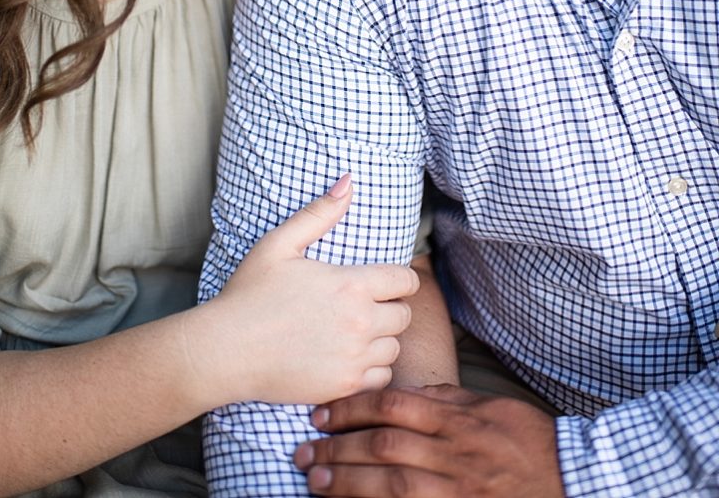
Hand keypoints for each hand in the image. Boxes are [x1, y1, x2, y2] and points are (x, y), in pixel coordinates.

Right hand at [206, 175, 418, 405]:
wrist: (227, 349)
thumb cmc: (249, 294)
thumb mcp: (278, 245)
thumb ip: (318, 214)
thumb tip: (348, 182)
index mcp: (351, 285)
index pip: (406, 281)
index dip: (398, 279)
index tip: (382, 282)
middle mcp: (361, 323)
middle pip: (404, 316)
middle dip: (388, 308)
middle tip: (361, 306)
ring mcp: (355, 357)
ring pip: (394, 347)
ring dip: (381, 338)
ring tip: (353, 332)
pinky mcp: (346, 385)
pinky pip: (381, 377)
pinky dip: (371, 368)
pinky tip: (347, 357)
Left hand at [295, 384, 562, 497]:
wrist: (576, 482)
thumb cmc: (528, 440)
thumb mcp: (489, 406)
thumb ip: (444, 399)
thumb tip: (400, 391)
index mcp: (459, 420)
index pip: (392, 407)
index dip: (350, 409)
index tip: (320, 415)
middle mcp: (456, 454)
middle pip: (384, 447)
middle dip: (338, 449)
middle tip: (302, 450)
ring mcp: (461, 490)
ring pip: (394, 486)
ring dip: (349, 484)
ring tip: (315, 481)